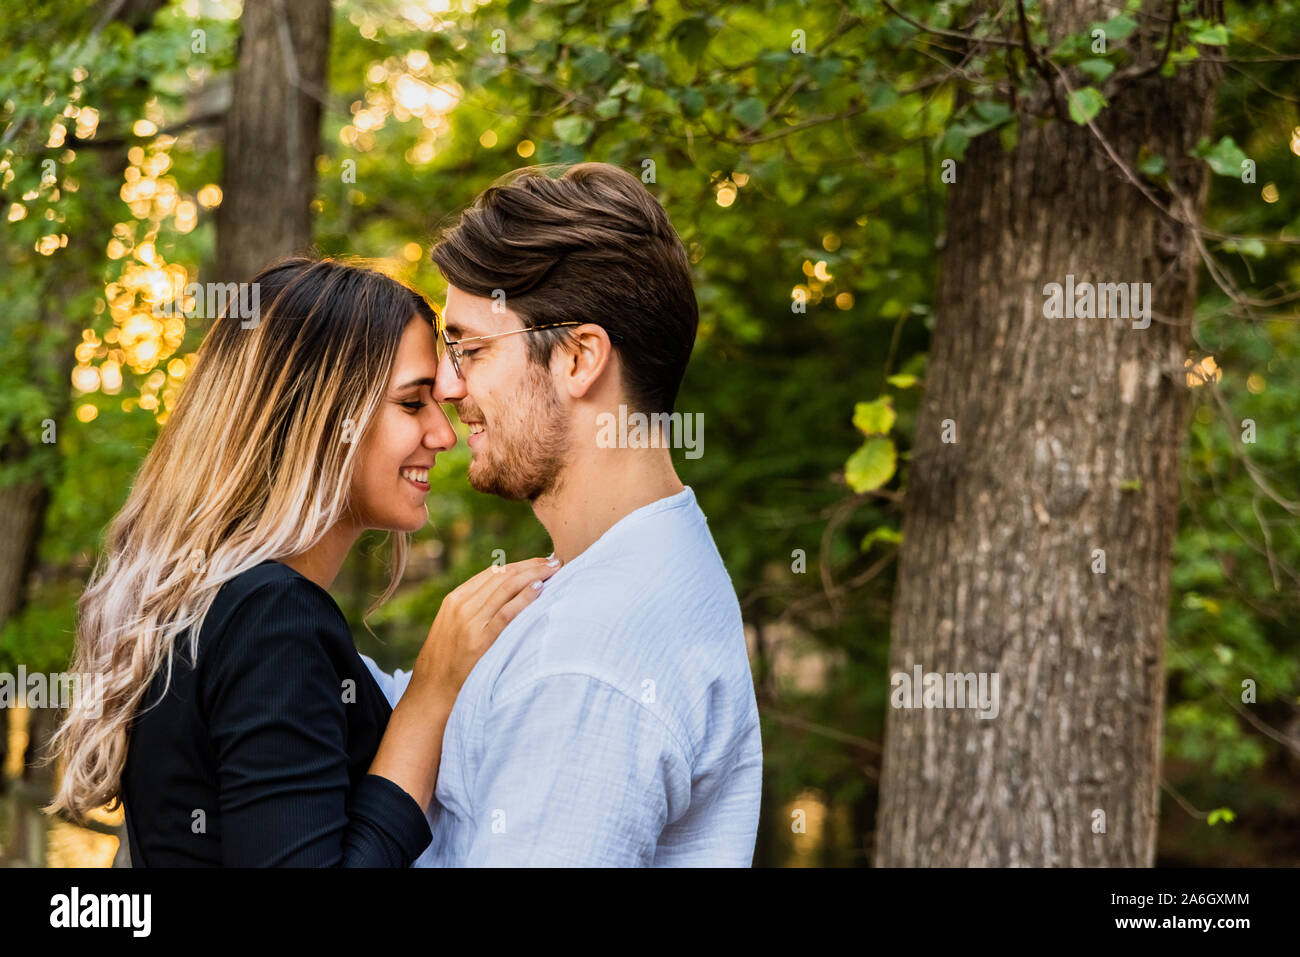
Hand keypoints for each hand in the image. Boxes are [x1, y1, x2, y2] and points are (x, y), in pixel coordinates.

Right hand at [410, 557, 559, 699]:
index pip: (493, 573)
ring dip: (534, 575)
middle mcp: (462, 606)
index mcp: (455, 599)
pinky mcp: (480, 641)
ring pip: (506, 588)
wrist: (430, 693)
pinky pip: (506, 612)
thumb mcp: (453, 628)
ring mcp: (470, 622)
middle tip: (555, 562)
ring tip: (555, 570)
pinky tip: (540, 588)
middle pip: (502, 576)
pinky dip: (525, 597)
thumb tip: (506, 596)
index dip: (520, 564)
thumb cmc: (446, 663)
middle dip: (531, 566)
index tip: (540, 562)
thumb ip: (474, 610)